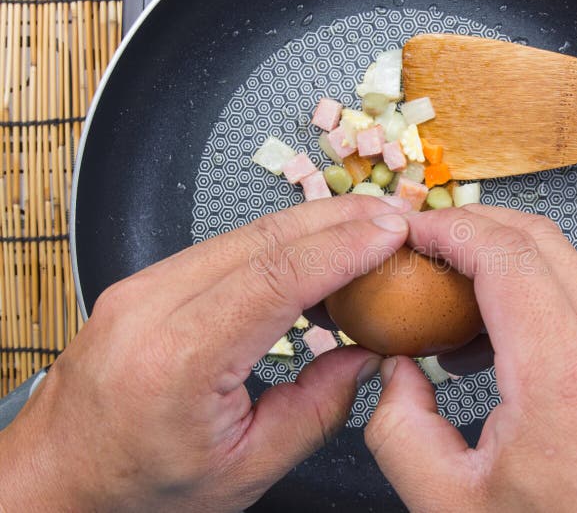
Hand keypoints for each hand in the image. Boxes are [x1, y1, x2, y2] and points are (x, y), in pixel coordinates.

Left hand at [0, 195, 410, 511]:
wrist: (58, 475)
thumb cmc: (137, 485)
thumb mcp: (243, 469)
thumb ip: (316, 410)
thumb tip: (364, 358)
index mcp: (178, 358)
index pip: (275, 277)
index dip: (342, 248)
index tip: (390, 233)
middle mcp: (152, 307)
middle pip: (262, 238)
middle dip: (337, 219)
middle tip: (392, 217)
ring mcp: (142, 287)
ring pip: (244, 234)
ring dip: (311, 226)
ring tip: (365, 231)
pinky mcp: (145, 282)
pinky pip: (224, 248)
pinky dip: (279, 243)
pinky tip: (312, 254)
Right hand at [365, 205, 576, 511]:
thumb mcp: (449, 502)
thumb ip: (398, 428)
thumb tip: (395, 373)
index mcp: (564, 377)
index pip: (506, 255)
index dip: (450, 229)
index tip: (413, 229)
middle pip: (540, 238)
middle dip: (474, 223)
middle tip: (426, 240)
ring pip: (563, 262)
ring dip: (502, 256)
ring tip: (449, 287)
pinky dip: (529, 289)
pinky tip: (489, 332)